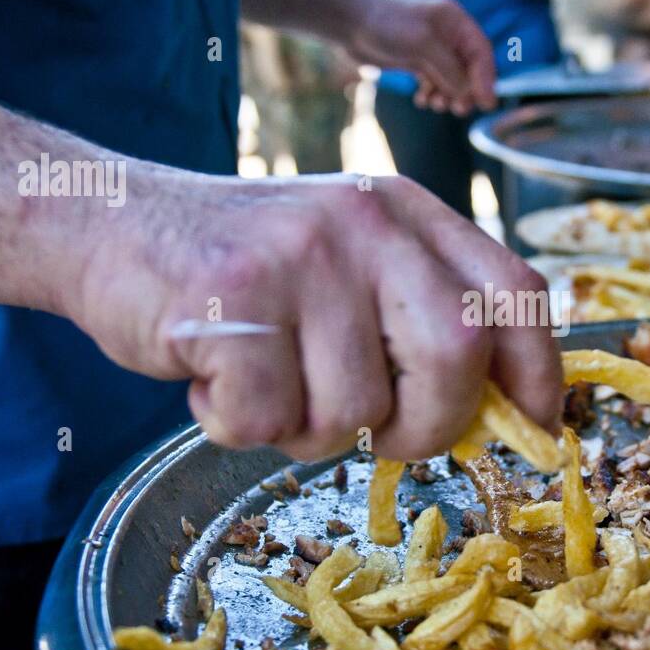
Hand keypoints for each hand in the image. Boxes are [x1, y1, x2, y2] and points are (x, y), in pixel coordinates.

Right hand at [65, 173, 560, 461]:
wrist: (109, 221)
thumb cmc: (245, 270)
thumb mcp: (349, 266)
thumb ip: (418, 318)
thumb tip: (498, 415)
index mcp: (407, 213)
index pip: (514, 292)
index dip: (540, 372)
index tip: (538, 428)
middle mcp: (365, 223)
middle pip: (455, 356)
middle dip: (426, 426)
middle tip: (378, 436)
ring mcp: (299, 255)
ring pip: (354, 407)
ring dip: (308, 431)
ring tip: (266, 384)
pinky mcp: (233, 298)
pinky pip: (268, 419)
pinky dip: (237, 427)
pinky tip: (211, 379)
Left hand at [345, 0, 496, 114]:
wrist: (348, 21)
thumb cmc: (385, 23)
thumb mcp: (423, 44)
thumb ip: (449, 69)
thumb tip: (469, 94)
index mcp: (454, 21)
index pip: (481, 53)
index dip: (486, 79)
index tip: (486, 103)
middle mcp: (447, 34)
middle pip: (469, 69)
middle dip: (465, 90)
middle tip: (458, 110)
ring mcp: (431, 48)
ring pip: (451, 78)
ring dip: (447, 95)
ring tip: (435, 105)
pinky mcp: (416, 59)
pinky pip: (433, 81)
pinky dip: (431, 93)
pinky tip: (421, 100)